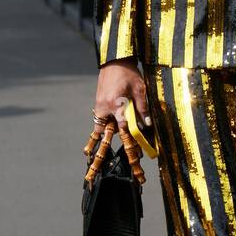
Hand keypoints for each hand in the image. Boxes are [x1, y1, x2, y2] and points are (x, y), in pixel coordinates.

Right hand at [83, 59, 151, 185]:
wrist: (114, 61)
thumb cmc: (129, 73)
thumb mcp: (140, 89)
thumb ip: (143, 107)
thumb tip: (147, 125)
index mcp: (116, 105)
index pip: (125, 130)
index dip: (133, 144)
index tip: (139, 157)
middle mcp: (105, 111)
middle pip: (109, 138)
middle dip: (111, 157)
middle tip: (117, 174)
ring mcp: (100, 110)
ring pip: (100, 135)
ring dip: (98, 152)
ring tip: (91, 172)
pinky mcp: (99, 108)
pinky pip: (96, 127)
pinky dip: (94, 138)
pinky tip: (88, 152)